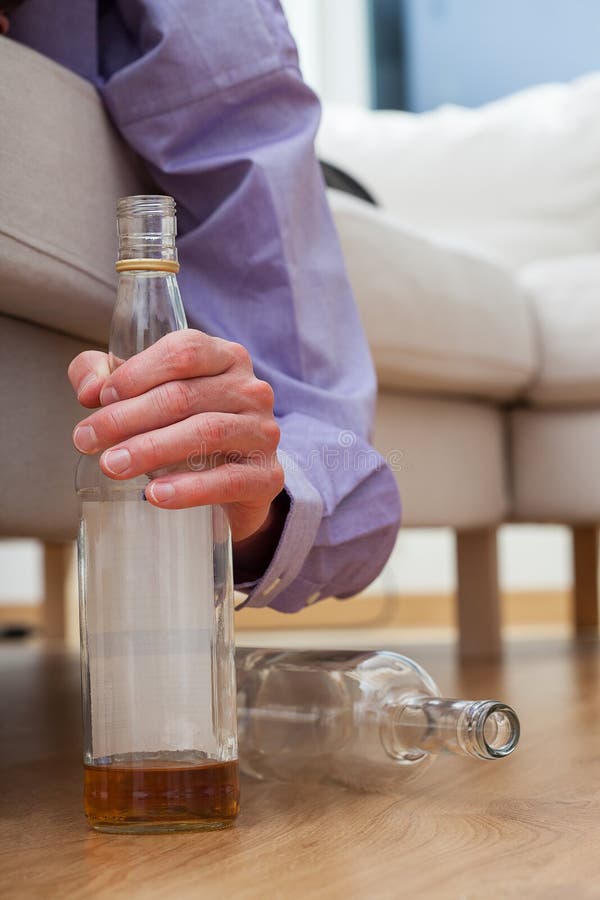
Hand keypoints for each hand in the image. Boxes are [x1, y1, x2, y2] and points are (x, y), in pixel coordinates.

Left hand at [68, 329, 284, 543]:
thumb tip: (89, 391)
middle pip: (184, 395)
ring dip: (151, 449)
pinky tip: (155, 495)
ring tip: (112, 466)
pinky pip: (228, 480)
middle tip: (86, 439)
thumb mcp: (147, 394)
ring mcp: (263, 432)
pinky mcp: (267, 476)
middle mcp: (251, 389)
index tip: (98, 398)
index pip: (183, 351)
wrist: (235, 482)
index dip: (136, 373)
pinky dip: (189, 489)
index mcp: (225, 357)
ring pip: (205, 432)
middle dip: (127, 417)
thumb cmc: (186, 427)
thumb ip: (108, 378)